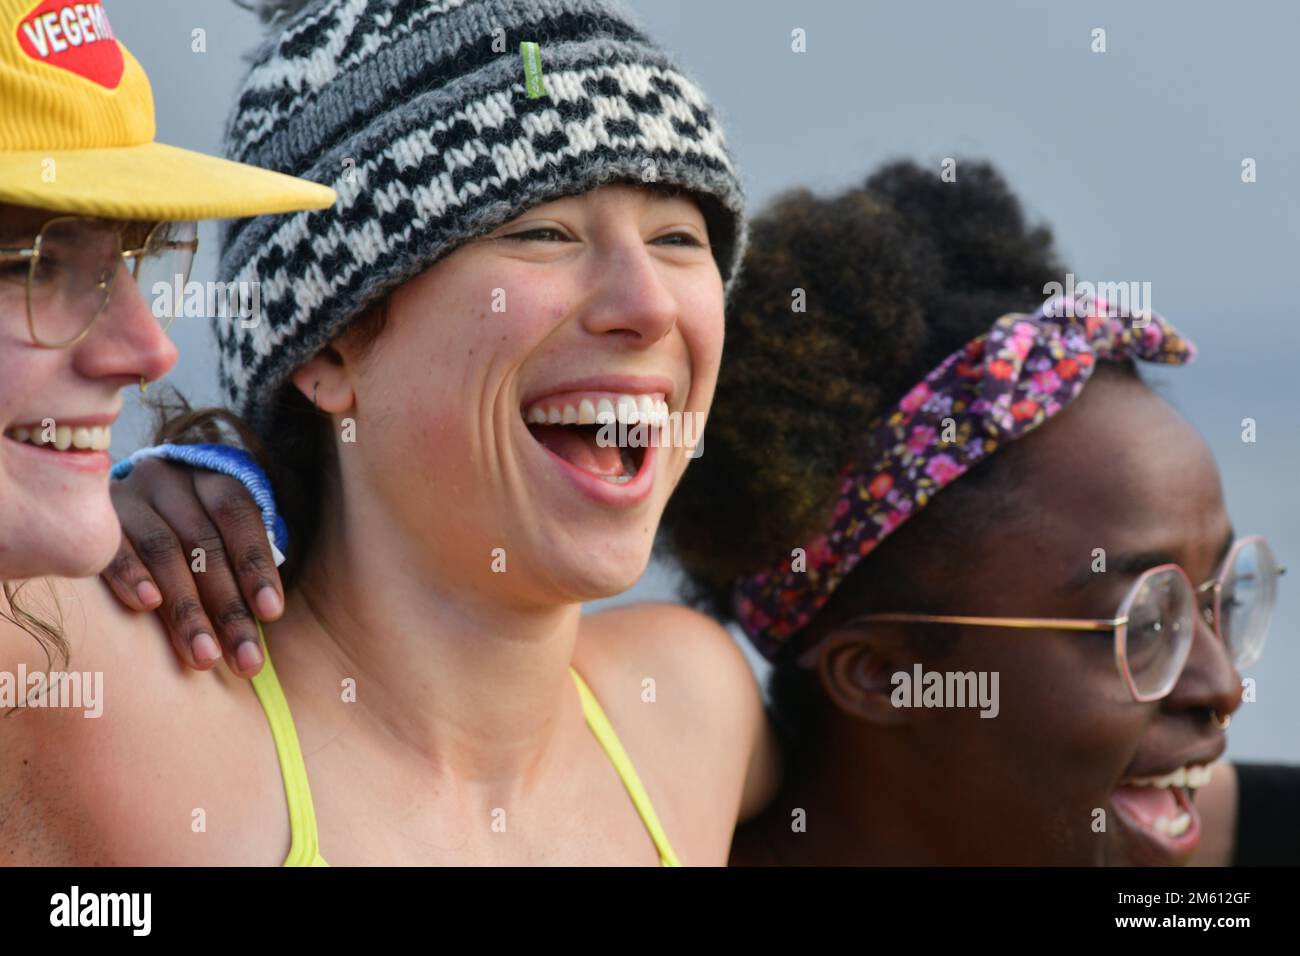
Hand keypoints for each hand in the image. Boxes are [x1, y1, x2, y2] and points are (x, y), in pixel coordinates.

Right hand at [100, 457, 284, 676]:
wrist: (124, 500)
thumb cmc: (193, 530)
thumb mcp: (221, 532)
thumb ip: (238, 566)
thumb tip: (263, 620)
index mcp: (213, 478)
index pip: (238, 516)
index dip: (255, 564)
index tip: (271, 613)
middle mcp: (171, 480)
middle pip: (204, 544)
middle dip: (228, 608)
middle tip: (245, 660)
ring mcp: (129, 496)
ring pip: (163, 551)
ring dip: (186, 609)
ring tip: (204, 656)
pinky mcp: (94, 519)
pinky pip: (113, 547)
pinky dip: (132, 575)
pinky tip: (148, 606)